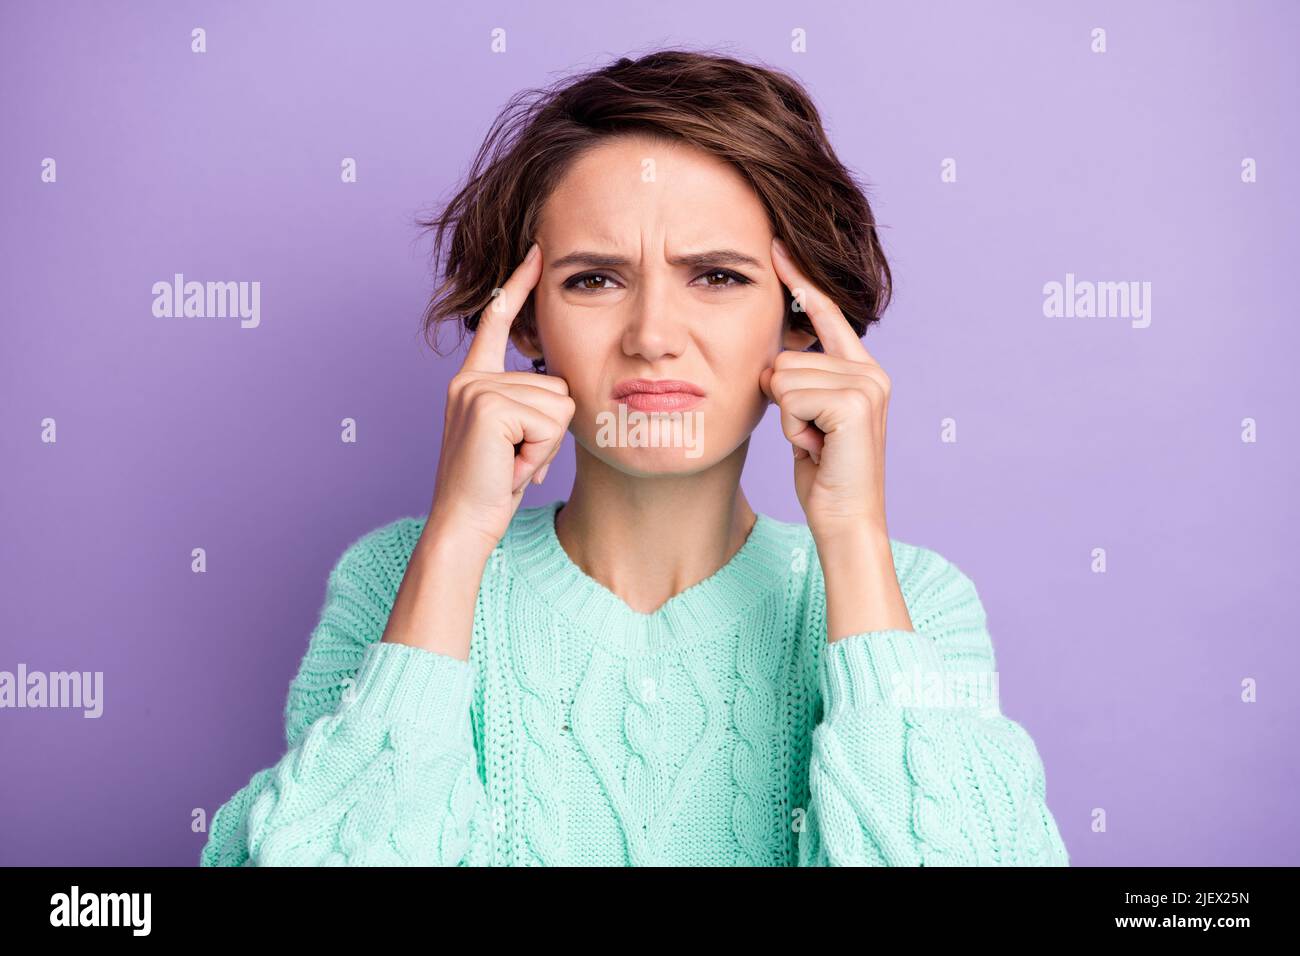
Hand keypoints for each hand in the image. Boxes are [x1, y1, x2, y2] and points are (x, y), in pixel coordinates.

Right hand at [424, 242, 574, 555]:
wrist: (464, 523)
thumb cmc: (494, 488)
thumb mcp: (515, 438)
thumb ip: (530, 407)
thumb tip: (564, 390)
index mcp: (475, 380)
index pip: (498, 322)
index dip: (518, 286)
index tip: (538, 251)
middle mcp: (471, 378)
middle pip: (557, 383)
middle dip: (549, 432)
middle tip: (515, 459)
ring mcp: (477, 390)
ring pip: (559, 404)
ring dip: (546, 445)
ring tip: (512, 464)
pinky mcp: (488, 406)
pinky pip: (550, 422)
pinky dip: (540, 453)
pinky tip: (511, 467)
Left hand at [759, 236, 892, 544]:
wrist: (846, 520)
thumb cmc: (823, 473)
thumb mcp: (807, 418)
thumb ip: (801, 381)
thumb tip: (774, 354)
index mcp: (861, 369)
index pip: (825, 312)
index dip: (799, 279)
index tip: (776, 246)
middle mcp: (870, 371)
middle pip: (784, 355)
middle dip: (781, 400)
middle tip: (809, 435)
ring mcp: (866, 386)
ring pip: (782, 376)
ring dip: (786, 418)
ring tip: (813, 442)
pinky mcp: (854, 404)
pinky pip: (788, 396)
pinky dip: (791, 428)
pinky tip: (815, 448)